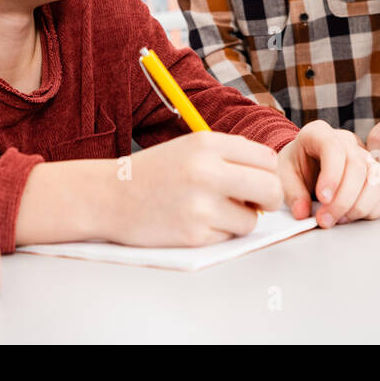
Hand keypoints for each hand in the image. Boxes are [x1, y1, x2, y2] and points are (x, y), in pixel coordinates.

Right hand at [106, 132, 282, 246]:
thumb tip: (270, 177)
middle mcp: (206, 171)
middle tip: (255, 203)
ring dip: (239, 219)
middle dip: (269, 199)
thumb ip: (229, 157)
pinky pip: (228, 236)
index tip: (257, 180)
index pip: (266, 158)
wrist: (109, 197)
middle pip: (270, 189)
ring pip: (251, 219)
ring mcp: (200, 205)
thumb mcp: (190, 148)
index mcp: (207, 143)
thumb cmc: (153, 173)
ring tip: (212, 211)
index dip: (267, 172)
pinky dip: (217, 233)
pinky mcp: (194, 234)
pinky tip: (194, 221)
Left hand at [276, 121, 379, 226]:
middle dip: (343, 199)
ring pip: (376, 180)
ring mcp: (365, 156)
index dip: (332, 175)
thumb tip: (303, 212)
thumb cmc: (296, 166)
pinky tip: (351, 216)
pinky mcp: (376, 174)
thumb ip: (292, 193)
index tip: (323, 199)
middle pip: (357, 166)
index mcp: (319, 133)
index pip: (333, 148)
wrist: (305, 165)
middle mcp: (346, 141)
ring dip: (358, 207)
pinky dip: (371, 209)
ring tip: (338, 220)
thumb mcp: (284, 175)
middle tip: (326, 220)